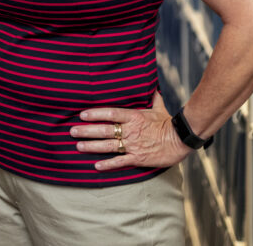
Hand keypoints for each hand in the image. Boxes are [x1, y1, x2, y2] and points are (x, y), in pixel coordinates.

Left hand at [70, 92, 190, 170]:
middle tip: (72, 131)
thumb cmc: (169, 122)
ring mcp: (133, 145)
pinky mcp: (138, 158)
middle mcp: (130, 130)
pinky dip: (107, 164)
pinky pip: (120, 162)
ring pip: (108, 146)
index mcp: (134, 116)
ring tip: (78, 146)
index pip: (110, 113)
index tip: (82, 115)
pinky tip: (96, 166)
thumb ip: (152, 97)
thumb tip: (152, 85)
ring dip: (91, 146)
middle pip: (104, 130)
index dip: (95, 114)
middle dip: (86, 131)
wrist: (181, 139)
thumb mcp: (159, 107)